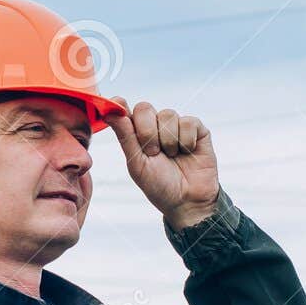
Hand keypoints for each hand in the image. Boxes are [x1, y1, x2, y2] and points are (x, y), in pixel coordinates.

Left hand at [106, 101, 219, 227]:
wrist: (187, 201)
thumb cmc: (159, 185)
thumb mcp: (136, 163)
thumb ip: (124, 135)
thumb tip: (109, 110)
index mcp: (136, 134)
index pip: (124, 110)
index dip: (119, 106)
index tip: (117, 103)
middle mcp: (155, 126)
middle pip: (144, 108)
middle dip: (147, 132)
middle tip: (154, 153)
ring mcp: (176, 126)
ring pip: (168, 114)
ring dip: (168, 140)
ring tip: (172, 156)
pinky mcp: (197, 129)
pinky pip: (188, 121)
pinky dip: (186, 140)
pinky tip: (187, 152)